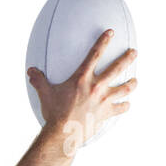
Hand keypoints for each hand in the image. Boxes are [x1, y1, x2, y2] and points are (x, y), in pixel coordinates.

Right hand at [28, 30, 137, 154]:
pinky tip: (126, 104)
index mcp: (81, 79)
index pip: (94, 55)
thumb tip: (30, 70)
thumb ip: (38, 80)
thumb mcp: (45, 94)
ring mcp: (104, 100)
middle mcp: (96, 86)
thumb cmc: (54, 113)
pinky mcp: (106, 113)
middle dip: (127, 58)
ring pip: (125, 88)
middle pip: (117, 68)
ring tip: (135, 81)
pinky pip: (121, 108)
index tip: (111, 32)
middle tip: (134, 52)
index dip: (103, 41)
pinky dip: (125, 106)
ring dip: (132, 84)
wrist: (63, 133)